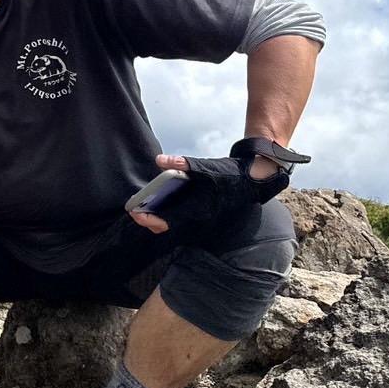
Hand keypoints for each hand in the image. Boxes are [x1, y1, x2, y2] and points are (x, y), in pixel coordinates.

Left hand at [128, 146, 286, 234]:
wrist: (253, 181)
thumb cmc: (230, 174)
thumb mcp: (206, 167)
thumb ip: (182, 164)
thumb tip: (159, 160)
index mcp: (197, 209)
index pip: (168, 221)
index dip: (148, 219)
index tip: (134, 212)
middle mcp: (199, 219)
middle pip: (168, 227)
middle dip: (150, 220)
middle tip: (135, 210)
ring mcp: (202, 220)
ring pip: (175, 225)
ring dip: (158, 218)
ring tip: (145, 206)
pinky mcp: (204, 216)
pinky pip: (183, 220)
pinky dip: (169, 214)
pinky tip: (162, 202)